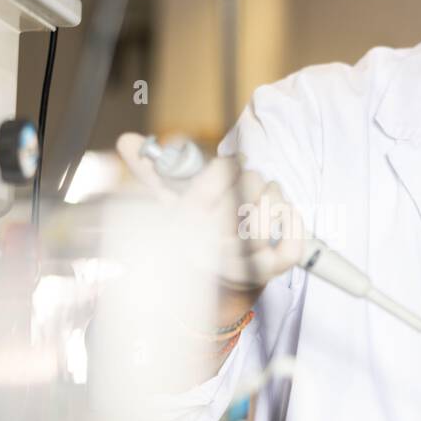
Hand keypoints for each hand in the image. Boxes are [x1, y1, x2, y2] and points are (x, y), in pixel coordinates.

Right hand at [115, 133, 307, 291]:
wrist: (212, 280)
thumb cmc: (196, 231)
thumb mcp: (172, 200)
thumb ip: (152, 169)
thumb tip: (126, 140)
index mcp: (184, 231)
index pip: (204, 193)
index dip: (226, 169)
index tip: (236, 160)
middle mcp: (209, 252)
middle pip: (235, 210)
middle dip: (249, 181)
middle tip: (252, 175)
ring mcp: (241, 265)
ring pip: (263, 227)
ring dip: (273, 198)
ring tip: (270, 190)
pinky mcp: (270, 272)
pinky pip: (290, 251)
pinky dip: (294, 226)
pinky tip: (288, 211)